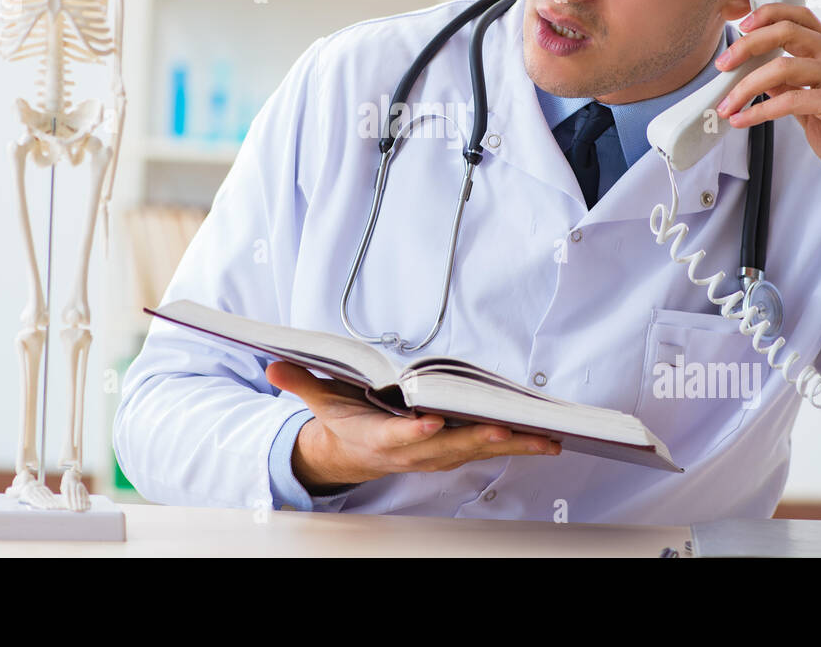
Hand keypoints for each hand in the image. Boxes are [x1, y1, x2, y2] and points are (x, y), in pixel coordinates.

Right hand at [265, 361, 561, 492]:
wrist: (351, 454)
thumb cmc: (343, 420)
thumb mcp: (318, 399)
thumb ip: (300, 381)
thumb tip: (273, 365)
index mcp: (378, 437)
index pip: (396, 438)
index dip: (413, 433)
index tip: (430, 423)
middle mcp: (412, 451)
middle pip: (447, 447)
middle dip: (476, 440)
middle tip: (504, 429)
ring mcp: (436, 454)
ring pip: (475, 451)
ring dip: (509, 446)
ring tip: (543, 438)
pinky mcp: (454, 450)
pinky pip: (488, 449)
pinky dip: (518, 445)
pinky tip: (548, 440)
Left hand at [713, 3, 820, 215]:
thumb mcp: (816, 109)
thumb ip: (792, 89)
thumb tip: (762, 78)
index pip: (800, 18)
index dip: (768, 15)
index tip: (739, 27)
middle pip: (788, 31)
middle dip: (746, 45)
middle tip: (722, 65)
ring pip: (784, 65)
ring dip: (745, 86)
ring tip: (725, 105)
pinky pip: (792, 100)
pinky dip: (759, 111)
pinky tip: (743, 120)